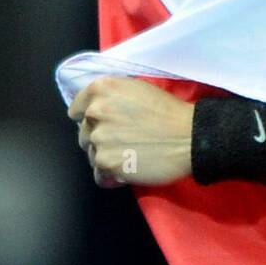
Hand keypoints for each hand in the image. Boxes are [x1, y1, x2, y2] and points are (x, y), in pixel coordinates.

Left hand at [67, 76, 194, 187]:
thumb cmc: (169, 111)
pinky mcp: (106, 163)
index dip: (91, 118)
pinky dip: (112, 176)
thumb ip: (111, 98)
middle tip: (125, 140)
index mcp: (102, 88)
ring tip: (130, 155)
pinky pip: (99, 175)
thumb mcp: (136, 89)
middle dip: (100, 137)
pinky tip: (128, 169)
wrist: (189, 137)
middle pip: (84, 133)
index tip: (106, 124)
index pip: (77, 109)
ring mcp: (99, 138)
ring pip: (91, 154)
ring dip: (107, 156)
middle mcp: (95, 111)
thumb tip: (94, 112)